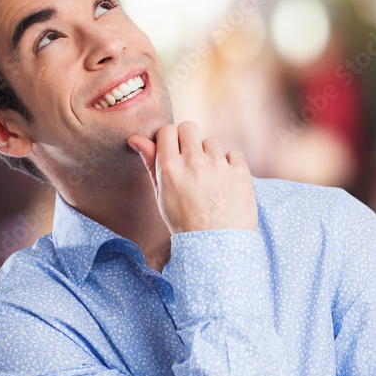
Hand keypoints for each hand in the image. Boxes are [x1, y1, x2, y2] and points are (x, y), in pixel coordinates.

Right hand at [128, 121, 256, 234]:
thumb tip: (135, 138)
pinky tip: (225, 184)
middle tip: (191, 162)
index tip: (173, 151)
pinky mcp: (240, 172)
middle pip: (188, 128)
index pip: (166, 130)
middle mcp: (194, 162)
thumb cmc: (184, 222)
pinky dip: (230, 165)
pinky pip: (233, 154)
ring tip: (209, 181)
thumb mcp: (161, 195)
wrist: (216, 248)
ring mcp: (219, 166)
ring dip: (209, 156)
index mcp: (170, 167)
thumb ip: (151, 163)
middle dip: (188, 140)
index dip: (169, 139)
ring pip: (211, 142)